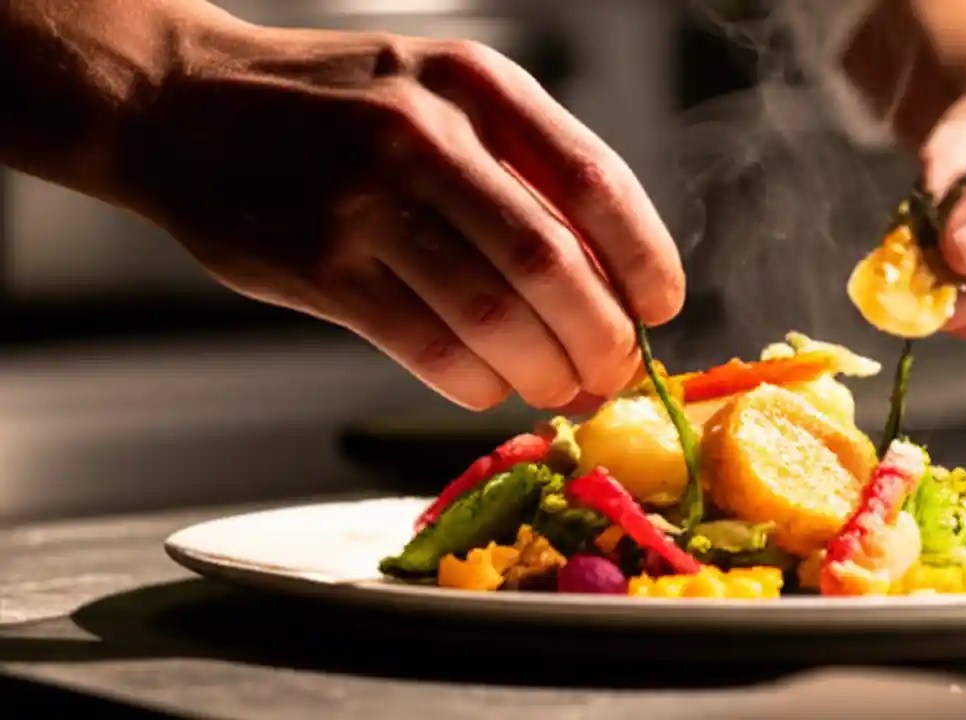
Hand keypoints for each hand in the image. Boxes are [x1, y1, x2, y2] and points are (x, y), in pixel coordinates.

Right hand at [121, 24, 681, 409]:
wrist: (187, 104)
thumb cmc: (339, 110)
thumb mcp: (441, 96)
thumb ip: (522, 170)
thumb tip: (610, 282)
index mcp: (476, 84)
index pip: (596, 182)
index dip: (644, 259)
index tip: (661, 307)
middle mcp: (424, 135)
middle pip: (552, 265)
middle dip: (601, 337)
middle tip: (612, 369)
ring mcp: (365, 202)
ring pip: (494, 318)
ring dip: (544, 372)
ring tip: (560, 386)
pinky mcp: (318, 267)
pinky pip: (428, 349)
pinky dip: (475, 383)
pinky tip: (488, 384)